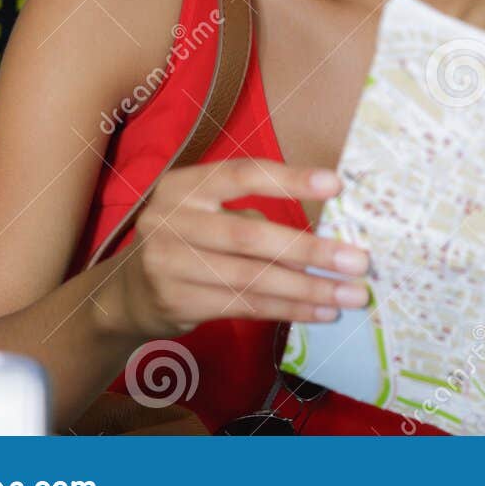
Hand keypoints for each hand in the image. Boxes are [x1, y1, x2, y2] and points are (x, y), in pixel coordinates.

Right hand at [102, 159, 369, 339]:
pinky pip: (244, 306)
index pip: (242, 175)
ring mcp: (168, 263)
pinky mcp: (176, 301)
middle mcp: (170, 220)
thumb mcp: (209, 213)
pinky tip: (321, 311)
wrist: (126, 292)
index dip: (289, 180)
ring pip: (251, 278)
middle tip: (358, 260)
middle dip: (310, 250)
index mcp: (184, 185)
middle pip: (250, 236)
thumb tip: (327, 233)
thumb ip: (255, 216)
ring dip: (308, 288)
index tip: (336, 185)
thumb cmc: (188, 241)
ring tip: (351, 294)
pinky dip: (288, 309)